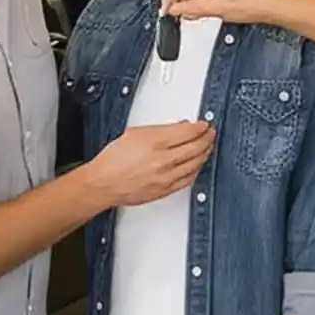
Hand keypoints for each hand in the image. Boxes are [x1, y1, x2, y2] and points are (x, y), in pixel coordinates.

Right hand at [87, 121, 214, 207]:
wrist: (103, 183)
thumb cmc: (114, 159)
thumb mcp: (135, 133)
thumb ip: (161, 129)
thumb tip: (180, 127)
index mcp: (154, 141)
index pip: (188, 131)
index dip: (201, 127)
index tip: (204, 124)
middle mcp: (162, 159)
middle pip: (196, 147)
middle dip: (207, 138)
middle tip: (210, 133)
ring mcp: (165, 176)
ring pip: (196, 163)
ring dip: (205, 153)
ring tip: (207, 146)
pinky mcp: (165, 189)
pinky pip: (189, 178)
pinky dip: (197, 169)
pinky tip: (198, 164)